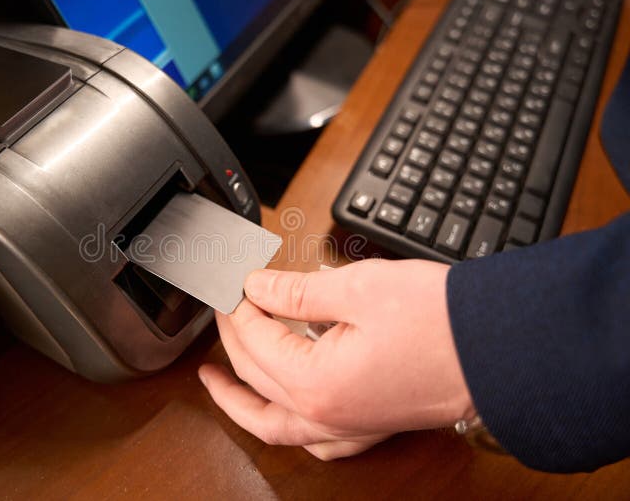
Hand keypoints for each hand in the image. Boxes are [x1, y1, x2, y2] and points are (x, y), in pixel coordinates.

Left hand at [198, 259, 475, 460]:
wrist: (503, 349)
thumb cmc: (441, 321)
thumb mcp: (357, 288)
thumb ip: (296, 291)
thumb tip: (257, 288)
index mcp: (315, 383)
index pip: (255, 341)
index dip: (240, 305)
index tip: (235, 282)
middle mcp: (327, 416)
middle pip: (256, 377)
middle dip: (233, 338)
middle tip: (224, 310)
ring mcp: (350, 426)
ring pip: (275, 424)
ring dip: (242, 400)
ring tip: (218, 380)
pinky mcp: (370, 423)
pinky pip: (315, 439)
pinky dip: (288, 425)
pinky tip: (283, 411)